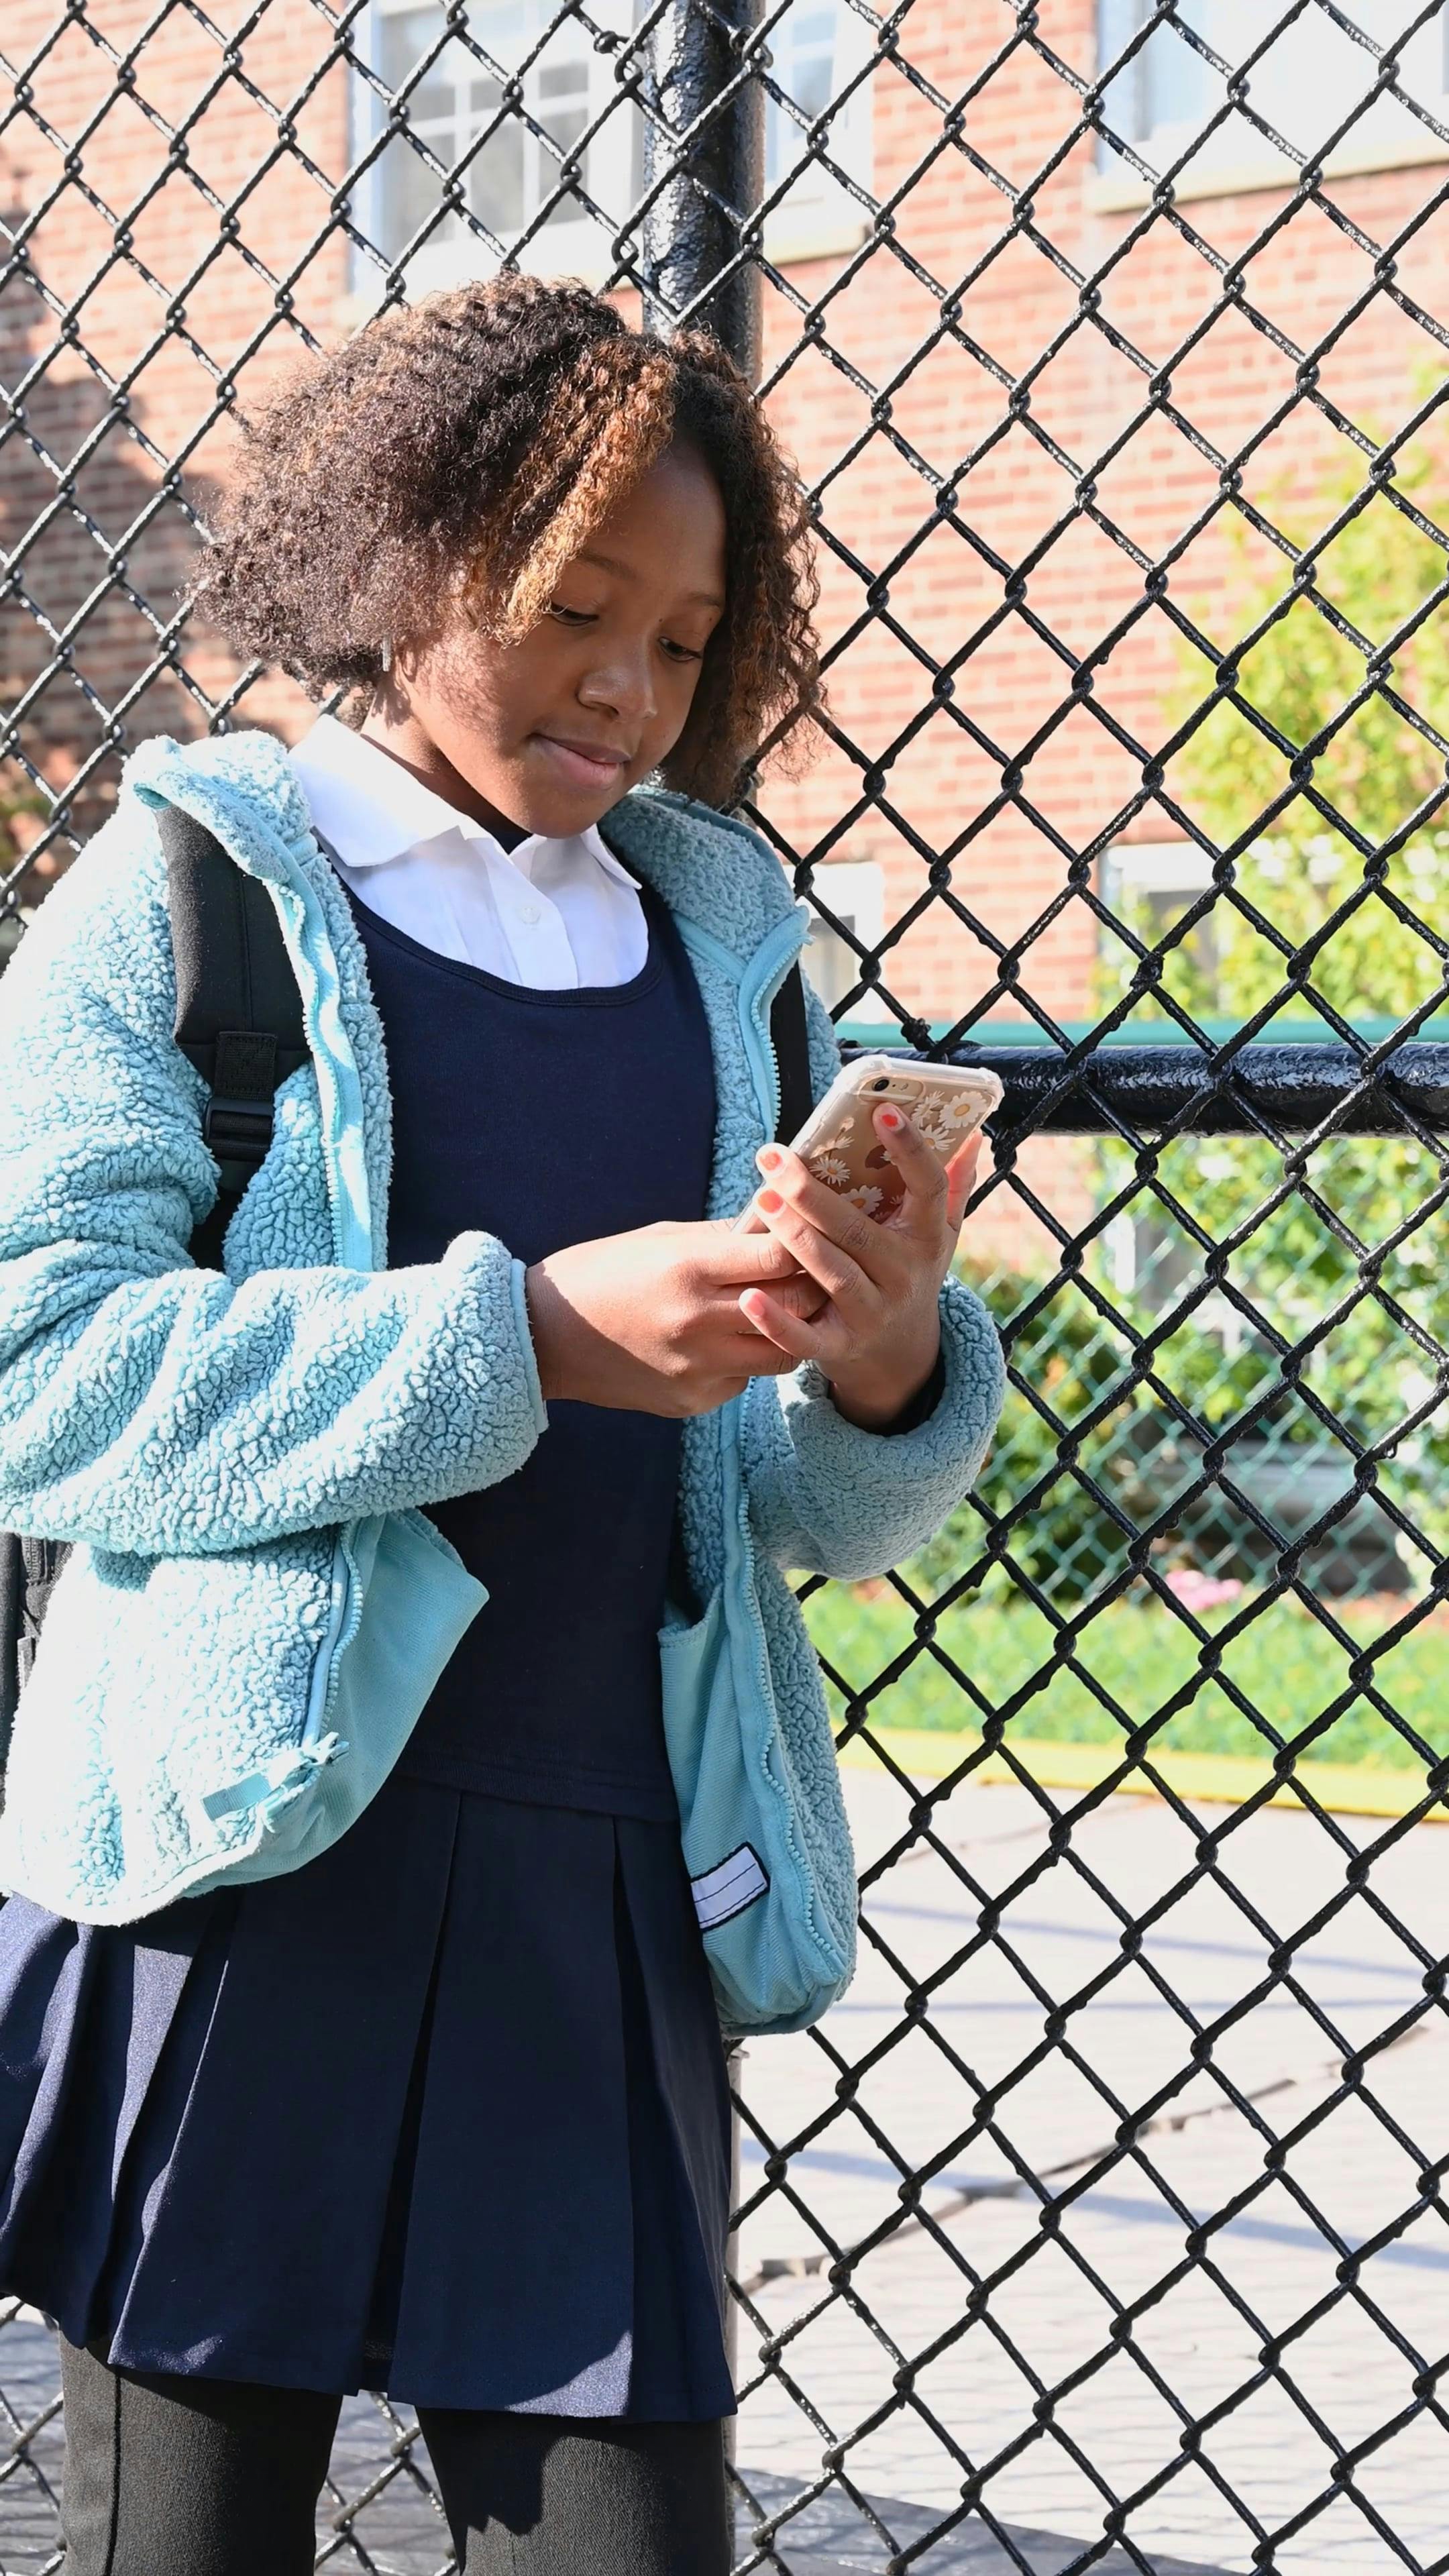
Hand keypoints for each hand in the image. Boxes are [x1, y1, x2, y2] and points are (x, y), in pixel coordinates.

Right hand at [525, 1220, 825, 1417]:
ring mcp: (697, 1369)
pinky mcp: (692, 1401)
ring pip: (782, 1353)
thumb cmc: (601, 1273)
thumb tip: (777, 1225)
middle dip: (809, 1288)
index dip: (802, 1243)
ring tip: (773, 1312)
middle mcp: (698, 1322)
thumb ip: (722, 1238)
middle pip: (795, 1305)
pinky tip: (721, 1344)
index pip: (780, 1254)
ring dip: (787, 1331)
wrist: (543, 1338)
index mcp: (689, 1269)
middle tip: (809, 1276)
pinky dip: (745, 1361)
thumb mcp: (659, 1239)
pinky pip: (744, 1381)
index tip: (805, 1237)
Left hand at [737, 1109, 982, 1429]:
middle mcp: (902, 1276)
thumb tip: (970, 1134)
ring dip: (794, 1238)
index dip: (910, 1150)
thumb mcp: (939, 1234)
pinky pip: (805, 1339)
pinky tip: (750, 1297)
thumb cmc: (910, 1273)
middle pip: (857, 1231)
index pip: (927, 1189)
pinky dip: (776, 1322)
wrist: (901, 1354)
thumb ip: (953, 1185)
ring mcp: (871, 1314)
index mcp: (926, 1239)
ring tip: (760, 1200)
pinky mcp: (839, 1347)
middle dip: (813, 1193)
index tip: (883, 1111)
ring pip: (831, 1273)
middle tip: (775, 1157)